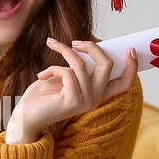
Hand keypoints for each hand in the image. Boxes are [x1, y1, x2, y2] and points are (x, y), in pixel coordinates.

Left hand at [5, 38, 136, 143]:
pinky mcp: (73, 100)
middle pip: (106, 65)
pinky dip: (52, 69)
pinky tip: (42, 76)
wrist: (26, 116)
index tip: (131, 50)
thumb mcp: (65, 76)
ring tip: (51, 44)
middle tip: (75, 42)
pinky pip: (67, 72)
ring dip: (64, 50)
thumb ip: (79, 67)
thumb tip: (86, 47)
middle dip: (92, 47)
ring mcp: (86, 101)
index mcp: (97, 93)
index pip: (124, 84)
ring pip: (81, 64)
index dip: (131, 67)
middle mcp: (95, 98)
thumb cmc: (44, 94)